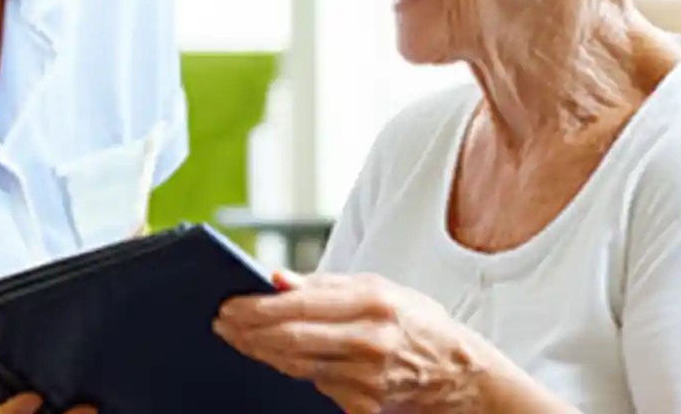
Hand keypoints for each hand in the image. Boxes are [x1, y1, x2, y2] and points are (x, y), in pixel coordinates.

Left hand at [213, 272, 491, 413]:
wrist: (459, 374)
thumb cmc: (415, 322)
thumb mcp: (378, 287)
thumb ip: (325, 284)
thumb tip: (277, 278)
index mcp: (372, 303)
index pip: (299, 304)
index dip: (256, 307)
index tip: (228, 304)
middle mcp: (368, 342)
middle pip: (290, 339)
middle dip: (247, 331)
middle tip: (221, 322)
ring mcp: (365, 379)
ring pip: (295, 365)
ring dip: (259, 350)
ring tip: (236, 336)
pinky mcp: (362, 406)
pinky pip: (313, 384)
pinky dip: (290, 368)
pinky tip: (272, 355)